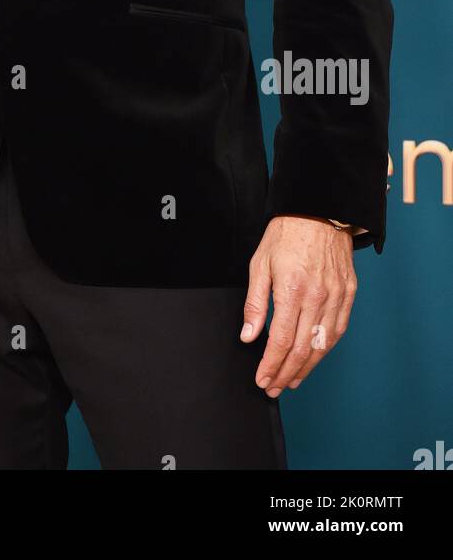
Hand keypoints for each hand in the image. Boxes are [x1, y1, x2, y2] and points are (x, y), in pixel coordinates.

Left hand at [241, 215, 357, 395]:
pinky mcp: (349, 293)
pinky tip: (314, 357)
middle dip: (286, 373)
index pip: (282, 340)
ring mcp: (337, 296)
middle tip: (274, 387)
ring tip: (292, 380)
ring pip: (323, 344)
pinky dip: (325, 348)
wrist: (320, 209)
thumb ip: (255, 302)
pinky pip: (338, 329)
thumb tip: (249, 335)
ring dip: (307, 367)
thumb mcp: (260, 263)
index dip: (271, 365)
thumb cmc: (286, 233)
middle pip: (302, 349)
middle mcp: (318, 297)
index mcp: (292, 289)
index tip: (263, 380)